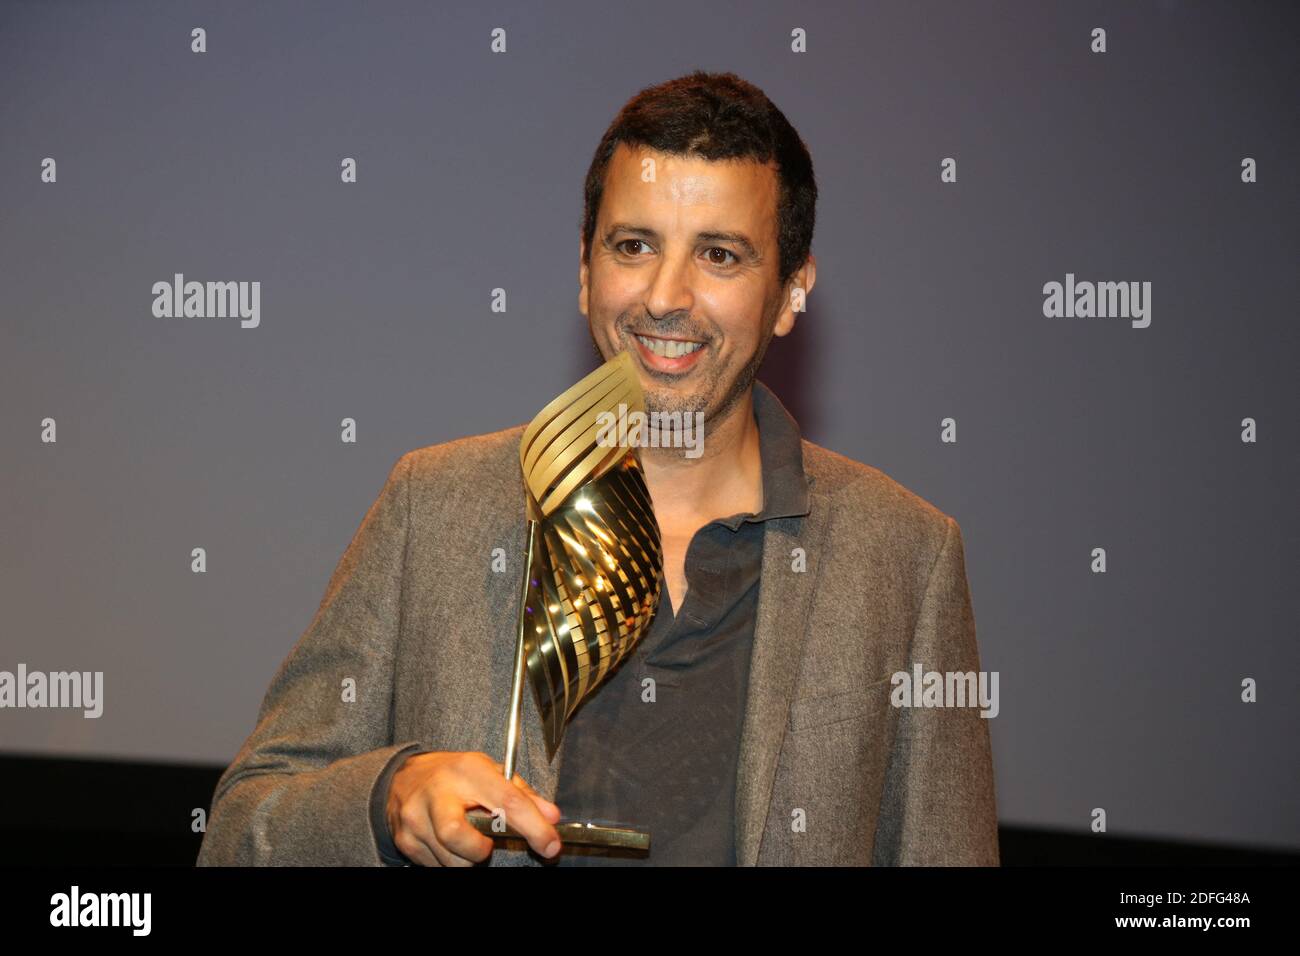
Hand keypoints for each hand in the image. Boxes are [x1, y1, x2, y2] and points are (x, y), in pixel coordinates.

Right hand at [386, 751, 562, 865]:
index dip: (534, 828)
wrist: (403, 778)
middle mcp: (438, 792)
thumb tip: (551, 817)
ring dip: (467, 859)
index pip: (507, 802)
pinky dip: (451, 861)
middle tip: (486, 846)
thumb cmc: (455, 775)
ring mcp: (416, 818)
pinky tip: (450, 845)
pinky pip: (436, 867)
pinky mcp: (406, 840)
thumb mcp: (489, 771)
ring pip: (449, 860)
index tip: (550, 845)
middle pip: (457, 835)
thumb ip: (522, 794)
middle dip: (479, 851)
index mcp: (468, 770)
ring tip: (468, 840)